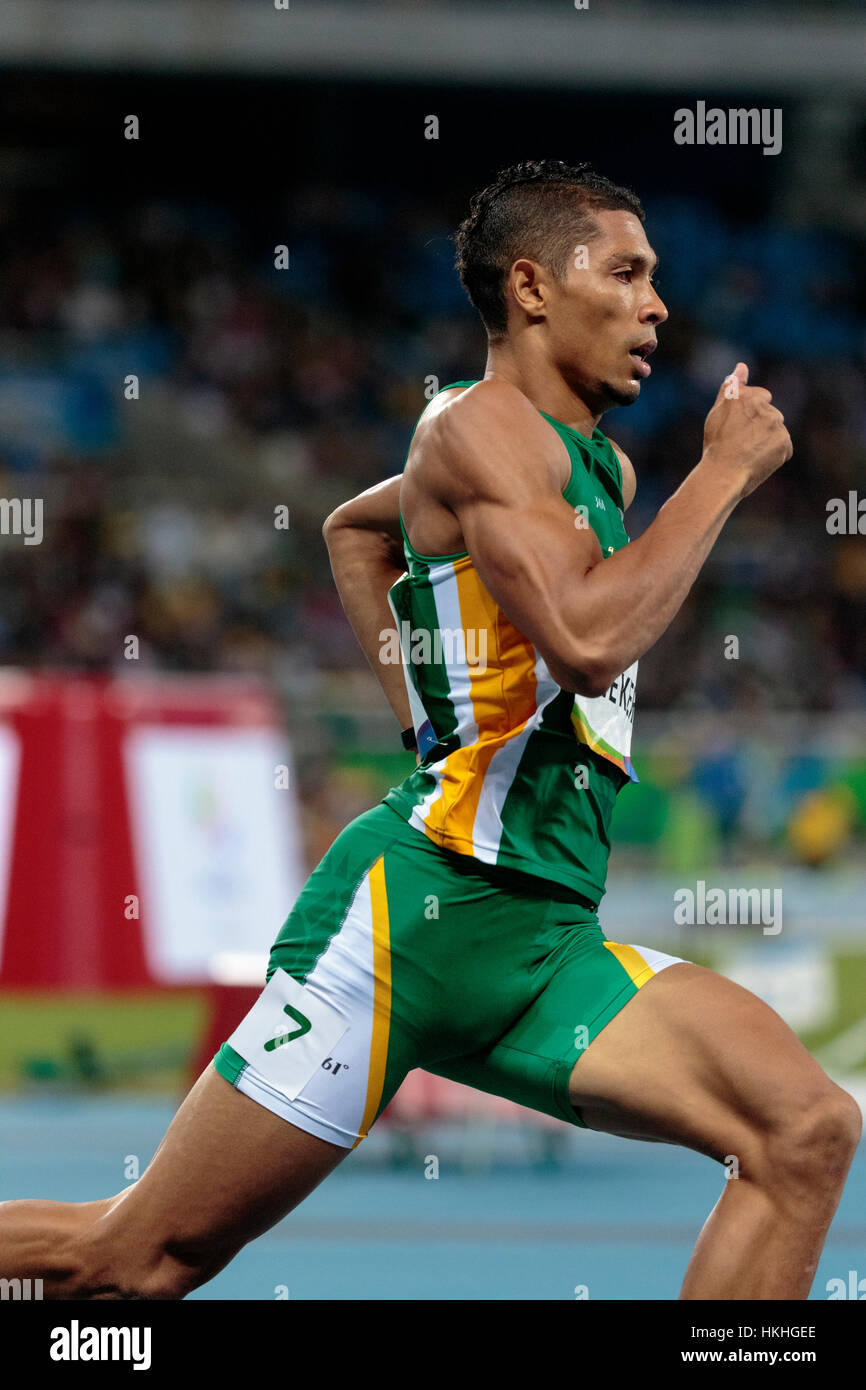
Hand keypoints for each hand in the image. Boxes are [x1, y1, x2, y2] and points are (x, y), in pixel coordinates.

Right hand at [701, 362, 791, 498]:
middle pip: (771, 414)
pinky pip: (783, 447)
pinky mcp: (785, 444)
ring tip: (748, 453)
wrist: (723, 473)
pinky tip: (758, 460)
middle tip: (741, 442)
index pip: (761, 396)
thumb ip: (732, 386)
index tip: (739, 427)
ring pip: (776, 430)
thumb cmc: (716, 444)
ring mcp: (777, 426)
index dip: (749, 413)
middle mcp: (766, 408)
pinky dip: (774, 454)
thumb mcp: (718, 411)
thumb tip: (742, 366)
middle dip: (761, 425)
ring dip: (767, 439)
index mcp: (749, 396)